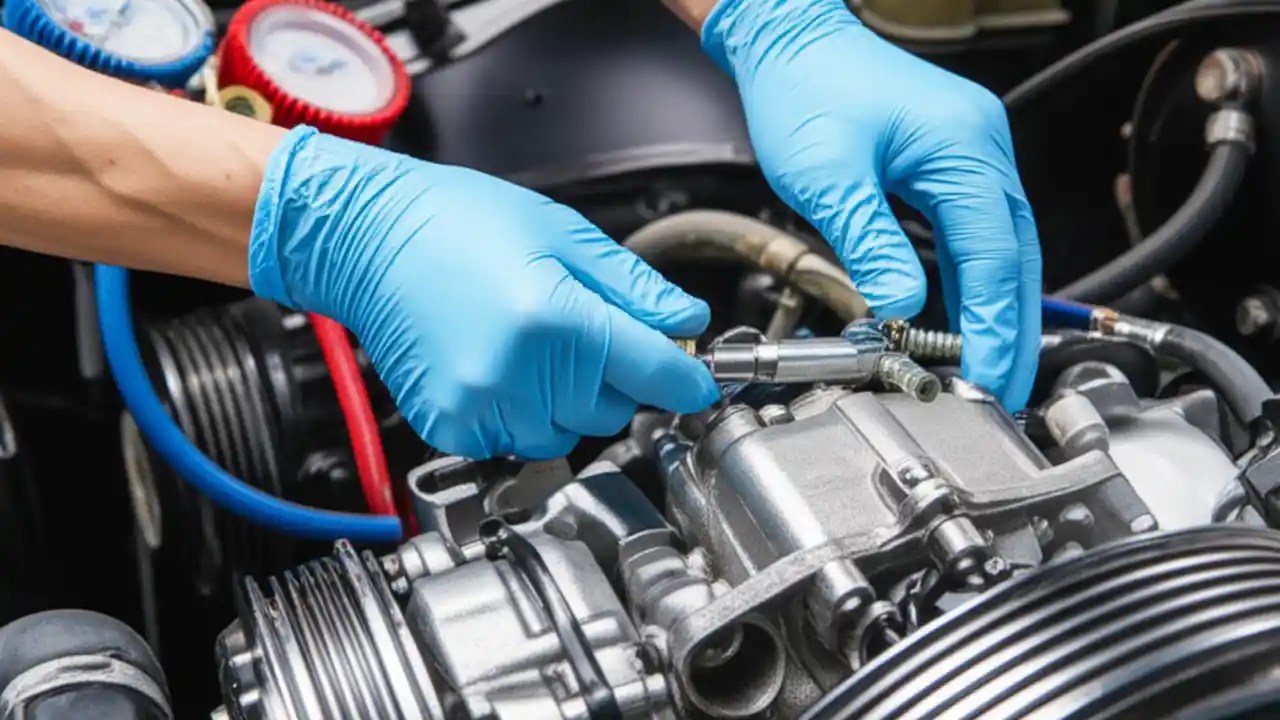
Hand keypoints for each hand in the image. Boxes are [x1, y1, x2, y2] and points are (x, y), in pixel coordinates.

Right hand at [249, 127, 718, 458]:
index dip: (686, 377)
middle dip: (615, 376)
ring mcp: (480, 406)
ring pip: (568, 434)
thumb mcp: (562, 235)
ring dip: (568, 401)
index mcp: (554, 318)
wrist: (367, 238)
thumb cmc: (456, 223)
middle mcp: (517, 373)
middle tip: (583, 329)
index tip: (698, 380)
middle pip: (613, 408)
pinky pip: (516, 442)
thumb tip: (686, 321)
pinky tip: (502, 367)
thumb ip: (632, 288)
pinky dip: (522, 414)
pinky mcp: (451, 426)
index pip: (653, 372)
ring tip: (534, 345)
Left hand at [703, 0, 1041, 408]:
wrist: (788, 38)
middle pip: (1016, 257)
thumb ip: (869, 246)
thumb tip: (897, 310)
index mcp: (962, 148)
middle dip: (1012, 330)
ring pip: (1003, 246)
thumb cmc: (804, 89)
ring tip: (989, 366)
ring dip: (997, 308)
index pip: (992, 259)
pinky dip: (975, 277)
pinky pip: (977, 229)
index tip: (991, 379)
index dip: (994, 328)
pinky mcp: (953, 158)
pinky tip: (964, 314)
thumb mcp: (828, 178)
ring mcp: (973, 150)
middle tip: (1004, 390)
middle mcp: (982, 146)